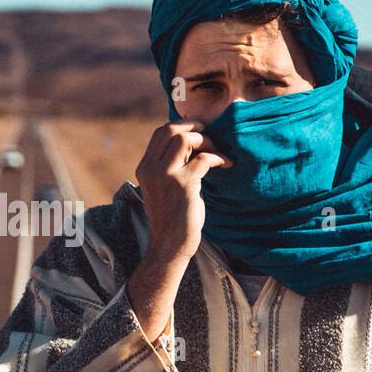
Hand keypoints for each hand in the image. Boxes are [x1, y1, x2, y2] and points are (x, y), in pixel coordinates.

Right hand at [133, 121, 231, 262]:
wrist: (169, 245)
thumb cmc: (172, 218)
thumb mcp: (163, 188)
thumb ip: (170, 167)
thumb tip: (192, 146)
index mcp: (145, 168)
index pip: (160, 132)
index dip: (182, 126)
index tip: (199, 133)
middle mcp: (151, 168)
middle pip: (171, 129)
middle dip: (194, 127)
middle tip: (210, 135)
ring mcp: (166, 175)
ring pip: (186, 139)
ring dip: (206, 141)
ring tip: (217, 152)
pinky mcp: (184, 184)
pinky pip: (204, 158)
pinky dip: (219, 157)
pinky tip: (227, 164)